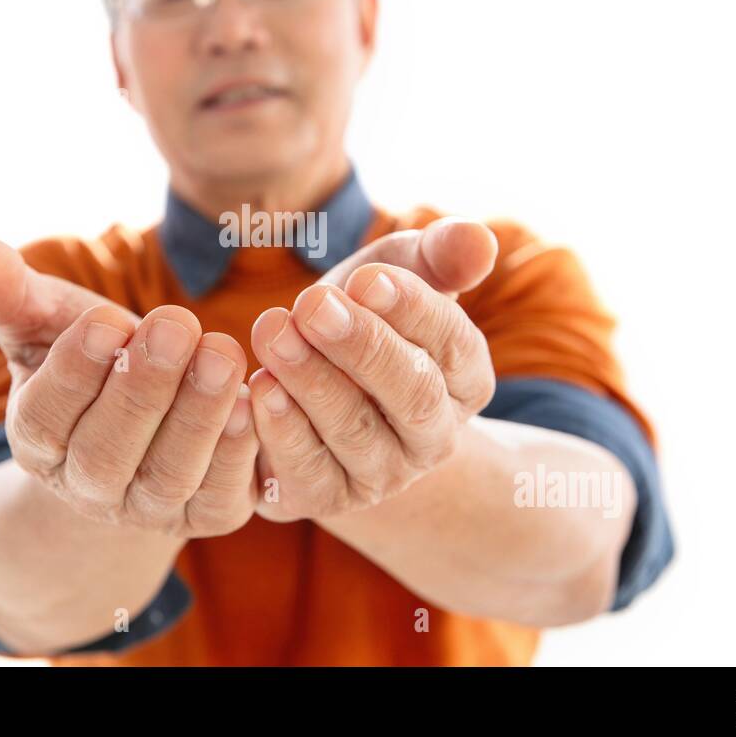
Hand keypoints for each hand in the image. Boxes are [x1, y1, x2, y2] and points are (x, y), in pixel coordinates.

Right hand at [0, 233, 259, 537]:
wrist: (149, 418)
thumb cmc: (94, 355)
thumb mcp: (47, 321)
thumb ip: (8, 290)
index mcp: (38, 441)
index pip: (47, 417)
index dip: (75, 372)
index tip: (105, 320)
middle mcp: (86, 487)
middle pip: (107, 451)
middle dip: (143, 387)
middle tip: (176, 324)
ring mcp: (146, 508)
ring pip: (167, 474)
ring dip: (196, 415)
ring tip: (220, 352)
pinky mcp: (206, 513)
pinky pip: (219, 494)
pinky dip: (235, 452)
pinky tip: (250, 400)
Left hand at [247, 218, 497, 520]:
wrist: (314, 386)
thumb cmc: (363, 316)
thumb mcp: (397, 274)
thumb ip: (438, 255)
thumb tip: (479, 241)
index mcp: (466, 378)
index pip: (453, 344)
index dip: (412, 309)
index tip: (365, 277)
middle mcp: (434, 436)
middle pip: (411, 395)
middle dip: (361, 347)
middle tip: (312, 304)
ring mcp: (382, 474)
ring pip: (354, 432)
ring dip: (311, 380)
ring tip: (272, 332)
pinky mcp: (326, 496)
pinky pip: (307, 471)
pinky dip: (280, 430)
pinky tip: (255, 386)